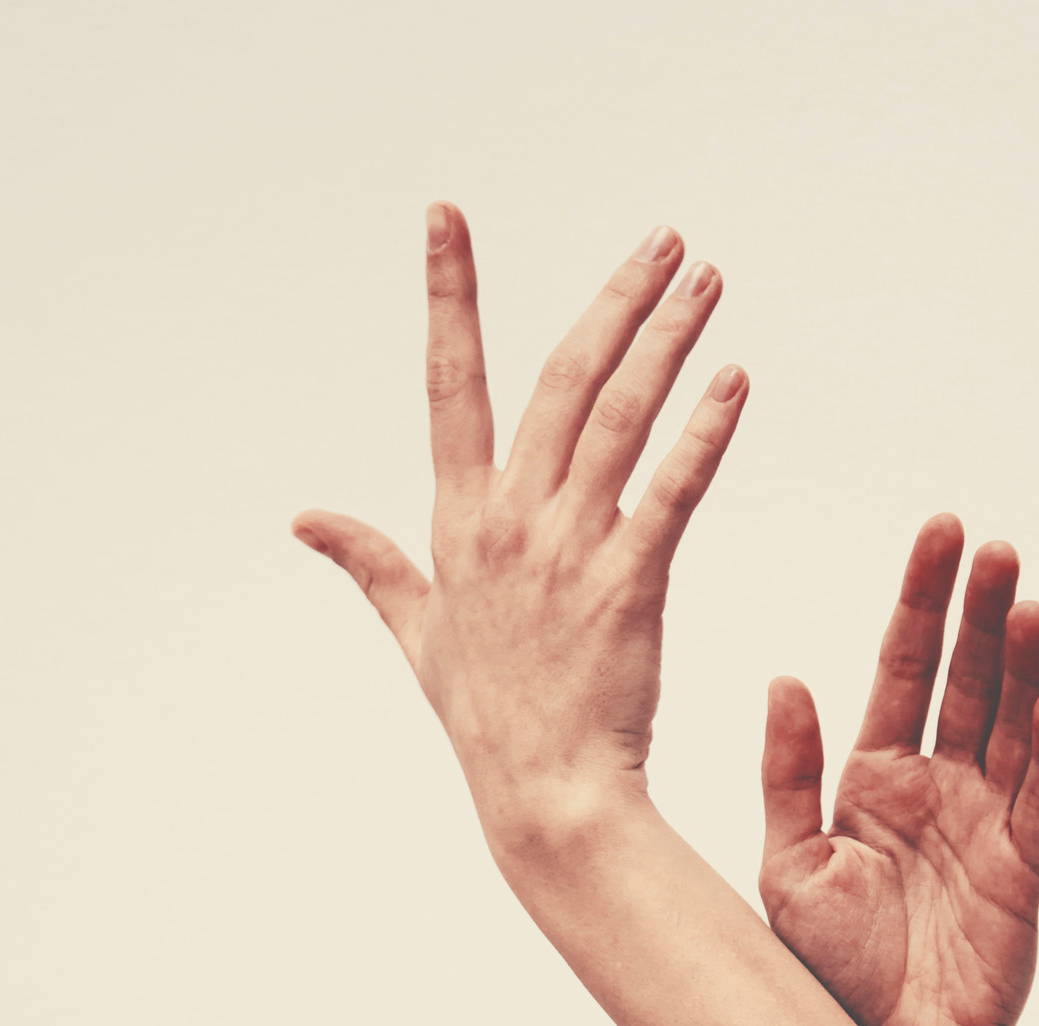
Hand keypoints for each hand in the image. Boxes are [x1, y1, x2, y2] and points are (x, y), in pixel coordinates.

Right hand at [292, 204, 746, 857]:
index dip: (449, 297)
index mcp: (458, 524)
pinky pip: (670, 491)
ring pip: (619, 418)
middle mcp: (510, 522)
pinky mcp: (628, 584)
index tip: (446, 217)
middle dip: (614, 300)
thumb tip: (304, 521)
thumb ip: (369, 563)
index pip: (451, 387)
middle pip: (562, 381)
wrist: (545, 794)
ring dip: (666, 341)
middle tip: (664, 238)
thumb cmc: (485, 717)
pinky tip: (734, 381)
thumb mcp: (415, 633)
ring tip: (706, 279)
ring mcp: (568, 550)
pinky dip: (703, 433)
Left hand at [759, 515, 1038, 1025]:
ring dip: (1022, 666)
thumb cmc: (826, 968)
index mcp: (875, 776)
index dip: (922, 602)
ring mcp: (985, 822)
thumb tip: (785, 679)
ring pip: (1011, 724)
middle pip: (966, 680)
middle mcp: (935, 786)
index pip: (905, 668)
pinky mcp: (1022, 868)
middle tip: (991, 548)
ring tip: (1025, 602)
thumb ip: (790, 774)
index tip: (939, 534)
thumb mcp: (790, 864)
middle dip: (980, 615)